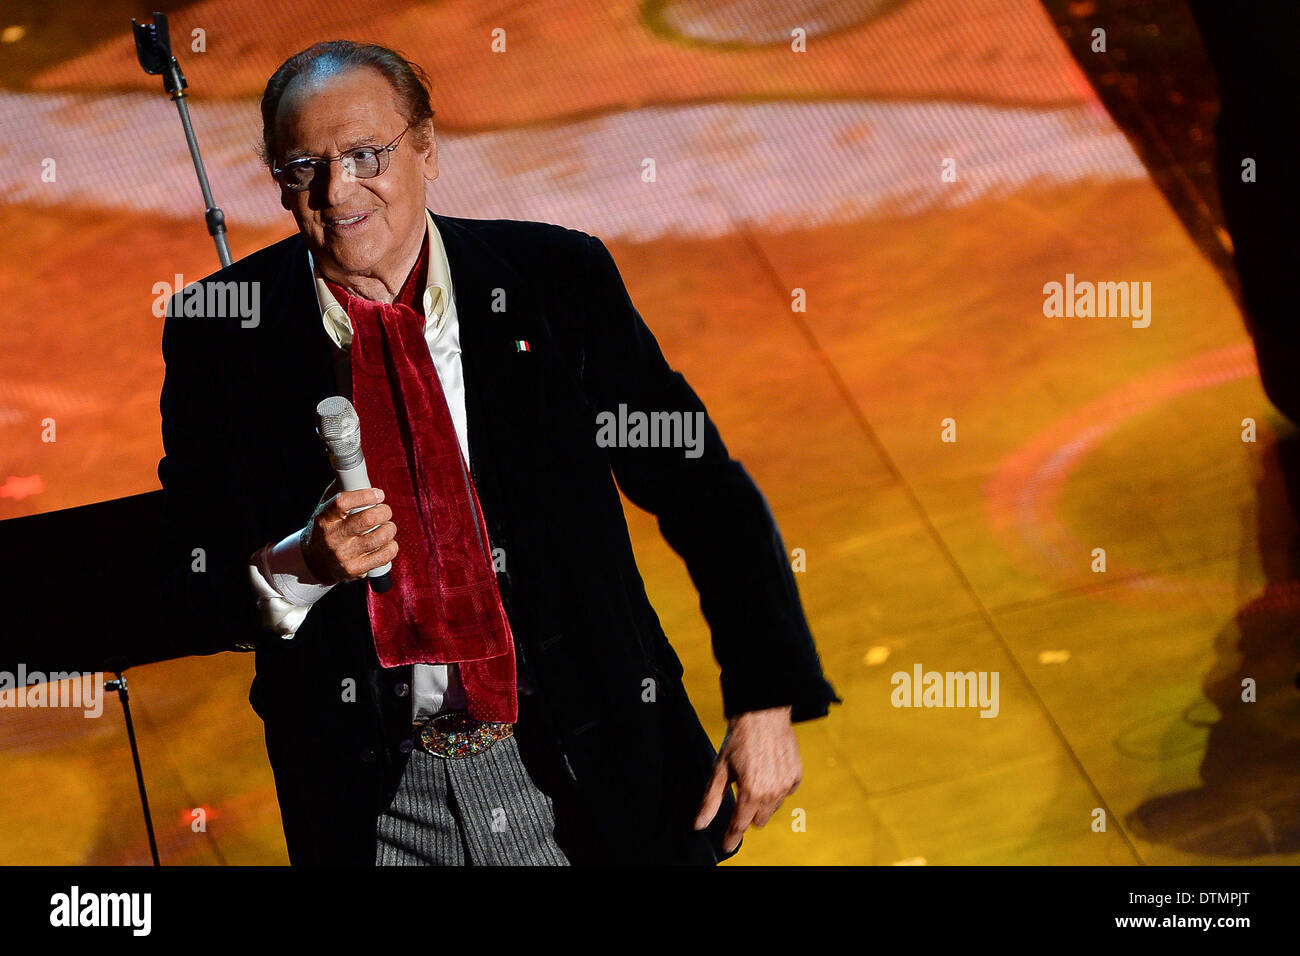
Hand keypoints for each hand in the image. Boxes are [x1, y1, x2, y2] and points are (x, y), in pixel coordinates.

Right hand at [300, 479, 397, 584]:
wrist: (314, 562)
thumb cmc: (325, 529)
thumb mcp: (324, 509)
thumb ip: (339, 490)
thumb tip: (353, 469)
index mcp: (324, 519)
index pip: (343, 502)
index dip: (365, 495)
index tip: (378, 493)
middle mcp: (333, 538)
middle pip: (366, 519)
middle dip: (384, 511)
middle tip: (385, 511)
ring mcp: (344, 556)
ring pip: (378, 537)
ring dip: (389, 528)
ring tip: (387, 526)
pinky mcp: (355, 570)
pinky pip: (383, 556)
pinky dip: (391, 547)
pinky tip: (388, 543)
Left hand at [693, 705, 800, 853]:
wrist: (764, 714)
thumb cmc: (739, 740)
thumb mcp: (720, 769)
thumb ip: (710, 800)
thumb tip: (699, 824)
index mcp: (750, 792)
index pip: (740, 825)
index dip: (731, 837)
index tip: (726, 846)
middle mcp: (771, 792)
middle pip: (758, 820)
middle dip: (748, 813)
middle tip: (741, 791)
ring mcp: (787, 785)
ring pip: (772, 808)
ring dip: (763, 801)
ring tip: (755, 776)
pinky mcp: (796, 777)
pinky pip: (785, 793)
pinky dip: (777, 788)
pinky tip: (768, 771)